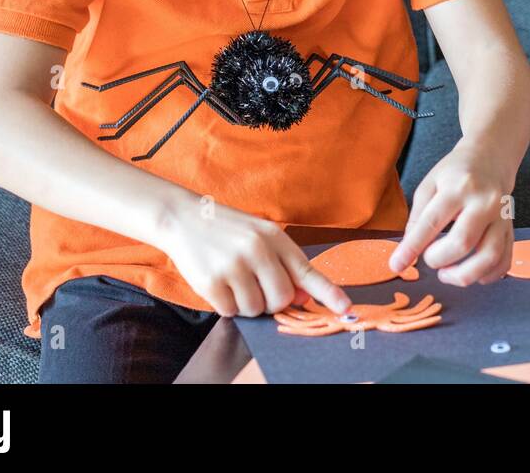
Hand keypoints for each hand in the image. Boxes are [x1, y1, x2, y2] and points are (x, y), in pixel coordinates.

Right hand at [158, 197, 350, 318]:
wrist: (184, 218)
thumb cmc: (228, 230)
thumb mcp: (261, 236)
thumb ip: (284, 264)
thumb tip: (303, 297)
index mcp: (274, 237)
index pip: (307, 271)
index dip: (328, 292)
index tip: (345, 306)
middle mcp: (257, 250)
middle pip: (282, 299)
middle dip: (272, 302)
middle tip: (257, 286)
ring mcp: (233, 266)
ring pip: (255, 309)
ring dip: (246, 303)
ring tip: (234, 279)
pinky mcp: (211, 282)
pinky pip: (230, 311)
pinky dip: (226, 304)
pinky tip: (219, 283)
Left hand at [389, 139, 514, 286]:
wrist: (491, 159)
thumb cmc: (456, 173)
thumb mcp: (429, 185)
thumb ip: (418, 217)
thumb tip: (408, 251)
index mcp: (458, 187)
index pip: (432, 223)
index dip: (412, 248)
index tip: (397, 264)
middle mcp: (485, 202)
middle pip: (463, 243)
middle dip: (439, 260)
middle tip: (429, 259)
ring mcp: (502, 217)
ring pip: (489, 257)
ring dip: (464, 275)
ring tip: (447, 274)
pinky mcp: (511, 229)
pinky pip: (504, 261)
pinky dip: (487, 276)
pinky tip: (472, 274)